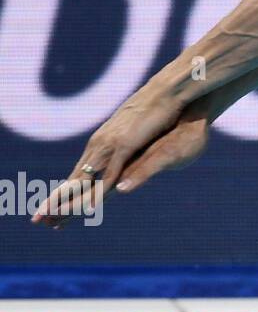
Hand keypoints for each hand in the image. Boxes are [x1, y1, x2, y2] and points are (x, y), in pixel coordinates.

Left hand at [32, 91, 194, 227]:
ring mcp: (110, 146)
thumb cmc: (154, 108)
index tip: (49, 209)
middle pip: (73, 180)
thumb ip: (125, 144)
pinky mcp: (124, 145)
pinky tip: (93, 207)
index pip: (77, 174)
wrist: (165, 90)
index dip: (63, 193)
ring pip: (85, 180)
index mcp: (101, 143)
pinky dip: (99, 192)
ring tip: (56, 220)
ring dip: (70, 202)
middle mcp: (99, 145)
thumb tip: (122, 149)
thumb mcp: (135, 129)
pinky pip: (109, 175)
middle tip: (38, 221)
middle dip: (55, 202)